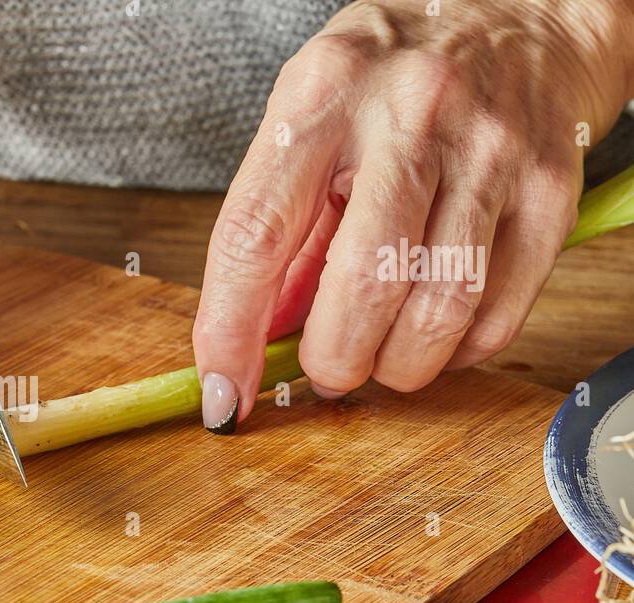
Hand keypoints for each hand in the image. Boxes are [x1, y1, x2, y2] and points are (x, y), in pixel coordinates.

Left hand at [192, 0, 633, 431]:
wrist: (528, 7)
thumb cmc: (395, 72)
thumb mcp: (312, 116)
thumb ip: (283, 226)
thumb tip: (258, 337)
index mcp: (321, 95)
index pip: (253, 236)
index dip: (231, 331)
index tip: (224, 393)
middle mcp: (408, 116)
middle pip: (358, 286)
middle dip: (331, 360)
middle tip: (324, 369)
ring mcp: (489, 150)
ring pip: (435, 311)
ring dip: (396, 366)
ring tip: (379, 356)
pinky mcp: (550, 188)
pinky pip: (497, 313)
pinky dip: (455, 351)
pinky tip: (435, 333)